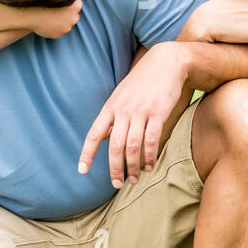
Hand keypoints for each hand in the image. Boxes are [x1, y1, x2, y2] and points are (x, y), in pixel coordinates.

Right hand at [25, 0, 82, 38]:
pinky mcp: (59, 35)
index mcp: (73, 9)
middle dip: (69, 12)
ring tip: (52, 15)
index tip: (67, 0)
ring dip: (63, 20)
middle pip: (74, 15)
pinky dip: (57, 27)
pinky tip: (49, 22)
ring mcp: (66, 29)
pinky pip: (60, 30)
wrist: (31, 17)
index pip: (79, 4)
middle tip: (59, 8)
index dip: (73, 1)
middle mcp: (72, 20)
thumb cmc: (41, 3)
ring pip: (67, 23)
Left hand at [78, 41, 189, 187]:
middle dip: (115, 168)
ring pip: (133, 146)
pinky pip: (151, 140)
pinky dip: (150, 156)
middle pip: (115, 146)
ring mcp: (141, 111)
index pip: (95, 133)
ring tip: (135, 179)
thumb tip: (104, 137)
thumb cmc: (143, 81)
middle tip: (117, 184)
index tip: (82, 171)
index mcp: (111, 106)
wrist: (166, 62)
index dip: (87, 153)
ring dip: (133, 167)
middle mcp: (123, 110)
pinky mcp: (158, 113)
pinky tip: (150, 165)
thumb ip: (113, 116)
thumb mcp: (122, 95)